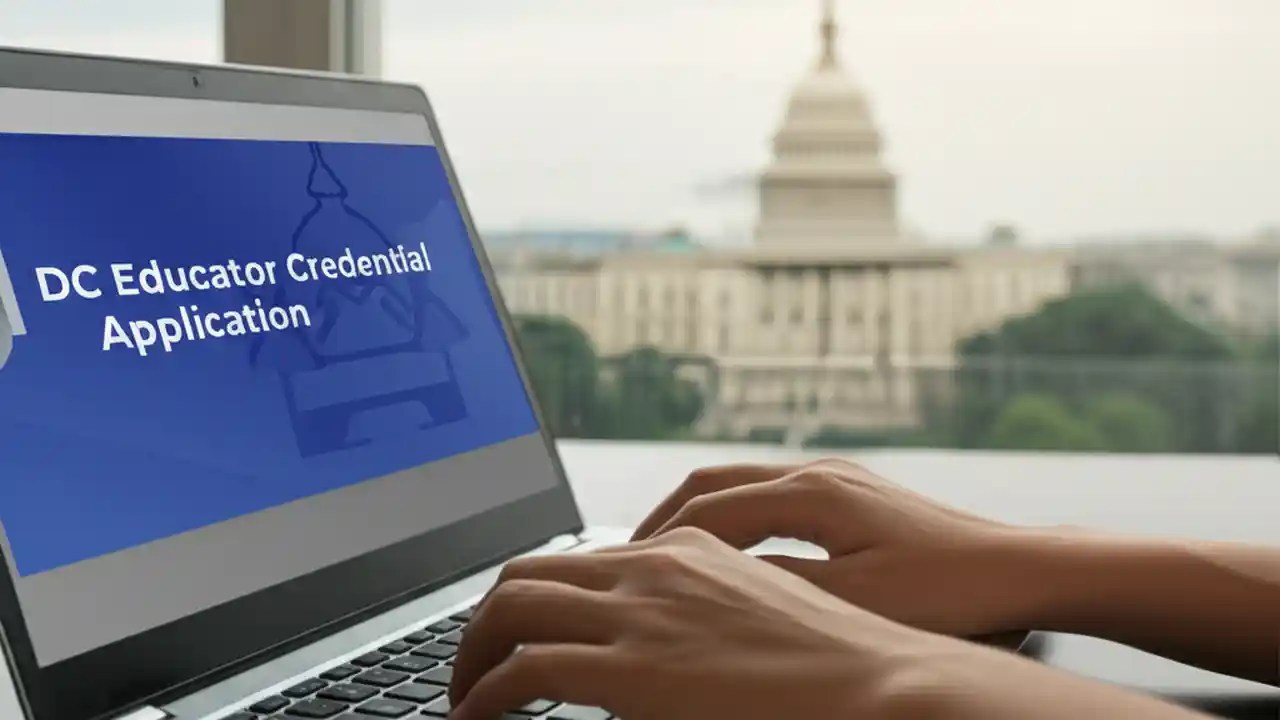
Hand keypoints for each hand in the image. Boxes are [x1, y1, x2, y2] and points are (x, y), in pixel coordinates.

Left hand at [448, 527, 934, 719]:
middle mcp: (655, 566)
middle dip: (487, 616)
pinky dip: (484, 691)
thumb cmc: (842, 662)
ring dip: (472, 647)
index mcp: (689, 549)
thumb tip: (671, 645)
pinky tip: (475, 715)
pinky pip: (525, 669)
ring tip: (464, 688)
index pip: (584, 557)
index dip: (537, 593)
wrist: (881, 684)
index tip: (522, 629)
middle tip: (474, 658)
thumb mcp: (766, 616)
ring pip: (513, 605)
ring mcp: (640, 612)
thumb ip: (706, 615)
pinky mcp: (633, 668)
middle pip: (531, 570)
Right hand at [632, 459, 1033, 637]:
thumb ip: (776, 587)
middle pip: (713, 484)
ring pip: (741, 485)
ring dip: (697, 516)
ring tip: (663, 552)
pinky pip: (772, 496)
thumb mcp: (853, 602)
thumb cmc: (949, 591)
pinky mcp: (854, 495)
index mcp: (812, 494)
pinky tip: (730, 552)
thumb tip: (709, 581)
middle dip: (663, 519)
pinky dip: (734, 520)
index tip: (620, 570)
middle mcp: (818, 473)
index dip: (657, 544)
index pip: (707, 513)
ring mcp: (838, 479)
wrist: (1021, 570)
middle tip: (622, 554)